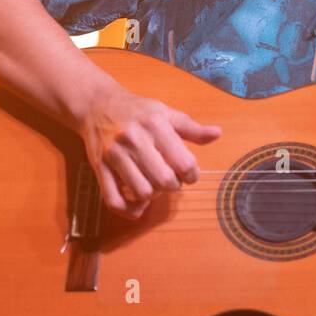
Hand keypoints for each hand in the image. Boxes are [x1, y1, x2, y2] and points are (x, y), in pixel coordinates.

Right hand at [77, 86, 222, 218]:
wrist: (97, 105)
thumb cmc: (138, 111)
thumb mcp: (167, 113)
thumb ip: (192, 128)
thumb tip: (218, 134)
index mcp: (155, 125)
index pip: (183, 163)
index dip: (192, 174)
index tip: (189, 173)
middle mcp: (134, 140)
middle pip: (164, 181)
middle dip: (174, 186)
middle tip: (171, 180)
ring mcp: (114, 155)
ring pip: (142, 192)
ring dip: (153, 196)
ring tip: (154, 186)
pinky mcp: (99, 168)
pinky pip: (114, 201)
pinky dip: (130, 210)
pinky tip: (138, 203)